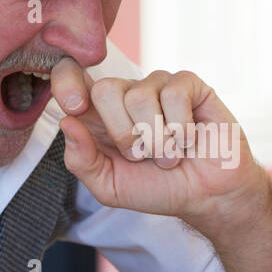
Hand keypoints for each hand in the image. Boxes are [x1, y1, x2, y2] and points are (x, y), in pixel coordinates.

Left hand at [51, 57, 266, 231]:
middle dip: (123, 134)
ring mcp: (158, 85)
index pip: (71, 75)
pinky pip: (174, 94)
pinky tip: (189, 140)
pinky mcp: (189, 85)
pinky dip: (181, 128)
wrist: (205, 196)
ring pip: (139, 96)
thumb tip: (67, 123)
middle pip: (104, 90)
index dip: (66, 83)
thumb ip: (81, 161)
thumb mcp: (109, 187)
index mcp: (100, 115)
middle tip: (142, 156)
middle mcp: (126, 94)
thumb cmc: (158, 188)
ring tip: (170, 155)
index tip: (74, 108)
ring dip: (157, 139)